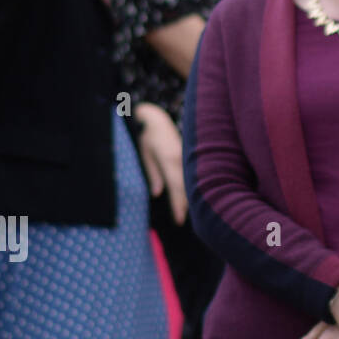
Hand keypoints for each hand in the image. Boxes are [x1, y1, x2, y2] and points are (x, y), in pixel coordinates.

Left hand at [134, 102, 186, 224]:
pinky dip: (192, 184)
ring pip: (193, 180)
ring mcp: (188, 156)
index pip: (177, 188)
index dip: (179, 206)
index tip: (180, 221)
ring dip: (192, 195)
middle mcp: (183, 159)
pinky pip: (192, 172)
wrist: (156, 115)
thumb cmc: (146, 135)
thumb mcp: (145, 154)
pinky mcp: (189, 154)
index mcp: (171, 160)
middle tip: (185, 222)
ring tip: (192, 212)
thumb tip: (157, 194)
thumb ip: (153, 174)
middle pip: (189, 186)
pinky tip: (192, 193)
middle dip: (188, 204)